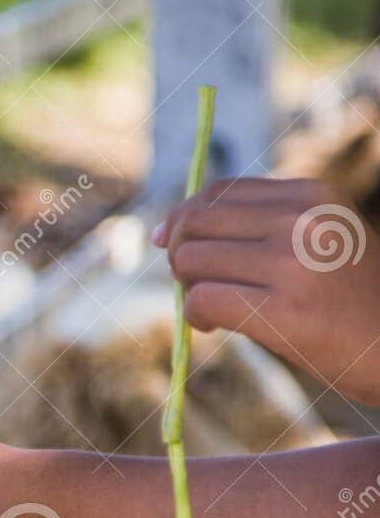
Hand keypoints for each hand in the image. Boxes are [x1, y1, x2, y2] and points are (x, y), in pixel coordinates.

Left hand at [155, 177, 379, 403]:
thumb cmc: (351, 298)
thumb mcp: (320, 239)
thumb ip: (259, 225)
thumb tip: (166, 232)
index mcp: (312, 194)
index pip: (218, 191)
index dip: (182, 218)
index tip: (169, 243)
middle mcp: (302, 220)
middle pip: (195, 222)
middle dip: (181, 254)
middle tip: (195, 283)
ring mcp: (293, 264)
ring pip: (191, 260)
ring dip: (187, 287)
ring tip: (210, 307)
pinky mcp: (284, 311)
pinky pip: (202, 300)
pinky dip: (194, 315)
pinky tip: (212, 326)